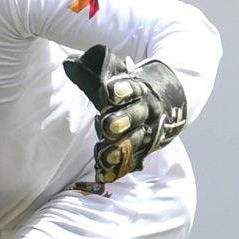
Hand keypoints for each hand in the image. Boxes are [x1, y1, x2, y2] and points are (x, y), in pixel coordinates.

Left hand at [62, 45, 187, 181]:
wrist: (169, 100)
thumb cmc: (132, 87)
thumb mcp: (118, 75)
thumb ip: (93, 73)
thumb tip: (69, 64)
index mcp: (140, 88)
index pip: (132, 87)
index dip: (122, 90)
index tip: (109, 93)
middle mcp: (146, 110)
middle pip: (135, 116)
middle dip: (122, 122)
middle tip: (107, 128)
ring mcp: (148, 131)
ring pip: (136, 141)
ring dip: (120, 149)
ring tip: (103, 157)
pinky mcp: (145, 149)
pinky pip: (132, 160)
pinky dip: (119, 168)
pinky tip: (104, 175)